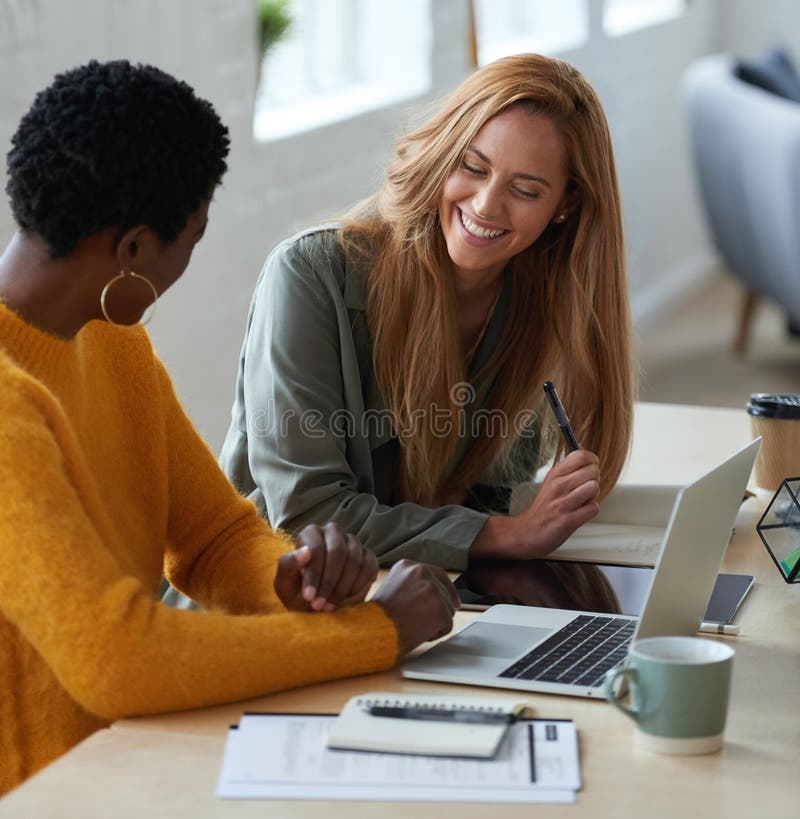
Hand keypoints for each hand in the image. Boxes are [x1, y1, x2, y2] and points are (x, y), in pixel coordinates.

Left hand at [274, 523, 378, 611]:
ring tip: (331, 605)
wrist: (319, 603)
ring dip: (343, 587)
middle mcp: (333, 532)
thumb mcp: (285, 585)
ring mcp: (353, 542)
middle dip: (329, 582)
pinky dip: (359, 586)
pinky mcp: (368, 555)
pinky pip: (369, 567)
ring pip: (355, 560)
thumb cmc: (298, 592)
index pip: (316, 548)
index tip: (309, 598)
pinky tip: (346, 599)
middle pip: (338, 552)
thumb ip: (288, 566)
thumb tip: (306, 551)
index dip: (313, 575)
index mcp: (311, 533)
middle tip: (321, 605)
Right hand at [371, 560, 459, 655]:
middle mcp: (422, 572)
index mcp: (407, 566)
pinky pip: (447, 625)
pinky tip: (418, 633)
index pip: (437, 574)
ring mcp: (432, 589)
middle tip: (430, 621)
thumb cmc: (378, 617)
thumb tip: (432, 594)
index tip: (454, 600)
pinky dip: (436, 633)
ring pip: (447, 609)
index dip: (446, 589)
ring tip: (414, 626)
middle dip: (441, 608)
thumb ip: (412, 585)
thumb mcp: (392, 588)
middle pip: (444, 592)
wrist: (372, 632)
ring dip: (435, 622)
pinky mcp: (440, 608)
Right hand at [470, 448, 600, 558]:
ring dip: (592, 496)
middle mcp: (559, 486)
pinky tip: (580, 512)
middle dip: (594, 479)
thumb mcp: (551, 480)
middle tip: (584, 487)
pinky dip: (590, 511)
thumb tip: (580, 446)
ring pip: (594, 488)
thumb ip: (567, 465)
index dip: (592, 460)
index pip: (581, 455)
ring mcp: (563, 503)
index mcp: (555, 473)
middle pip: (592, 471)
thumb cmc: (544, 506)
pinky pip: (594, 508)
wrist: (528, 532)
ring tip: (582, 500)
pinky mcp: (569, 520)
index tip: (590, 466)